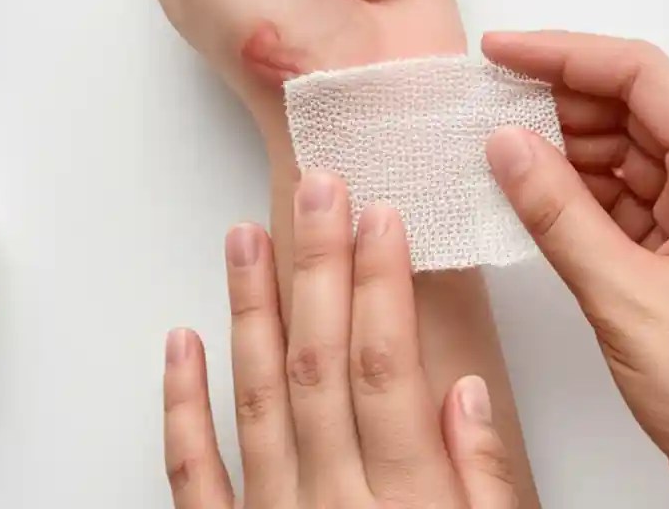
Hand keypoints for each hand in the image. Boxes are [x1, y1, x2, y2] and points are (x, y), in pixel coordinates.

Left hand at [162, 171, 517, 507]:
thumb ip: (486, 481)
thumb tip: (468, 392)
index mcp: (406, 504)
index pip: (387, 368)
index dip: (380, 284)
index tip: (380, 218)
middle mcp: (332, 503)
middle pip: (319, 364)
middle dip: (319, 265)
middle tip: (318, 191)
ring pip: (256, 398)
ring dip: (251, 307)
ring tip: (246, 234)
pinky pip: (193, 470)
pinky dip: (182, 402)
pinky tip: (182, 340)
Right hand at [482, 31, 668, 508]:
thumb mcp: (626, 297)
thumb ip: (558, 213)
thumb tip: (505, 145)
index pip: (644, 78)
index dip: (565, 55)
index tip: (500, 53)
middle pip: (637, 109)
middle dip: (559, 101)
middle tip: (484, 102)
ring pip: (630, 154)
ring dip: (566, 149)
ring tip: (497, 147)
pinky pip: (630, 199)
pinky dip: (581, 195)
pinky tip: (533, 194)